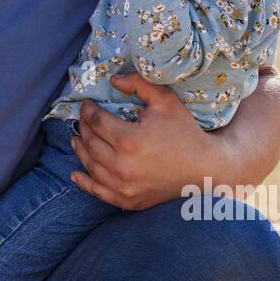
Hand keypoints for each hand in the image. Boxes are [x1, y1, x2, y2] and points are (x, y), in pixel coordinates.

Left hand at [68, 73, 231, 209]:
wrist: (204, 169)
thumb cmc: (185, 131)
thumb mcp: (165, 101)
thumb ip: (138, 84)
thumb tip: (112, 80)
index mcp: (129, 140)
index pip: (96, 122)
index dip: (88, 111)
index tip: (87, 105)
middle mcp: (122, 166)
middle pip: (91, 143)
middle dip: (84, 129)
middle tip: (83, 120)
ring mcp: (124, 187)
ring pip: (91, 166)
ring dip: (80, 151)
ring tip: (76, 139)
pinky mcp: (129, 200)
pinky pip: (98, 192)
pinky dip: (84, 182)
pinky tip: (75, 174)